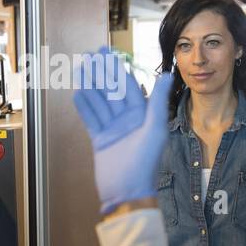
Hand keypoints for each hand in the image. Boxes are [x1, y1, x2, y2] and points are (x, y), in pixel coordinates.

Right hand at [72, 47, 173, 215]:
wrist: (127, 192)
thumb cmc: (146, 163)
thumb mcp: (155, 129)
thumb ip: (158, 101)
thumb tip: (168, 74)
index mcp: (143, 115)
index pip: (127, 86)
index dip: (116, 68)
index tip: (107, 53)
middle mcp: (128, 120)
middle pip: (111, 91)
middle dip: (100, 72)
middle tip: (90, 54)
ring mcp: (113, 129)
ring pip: (99, 102)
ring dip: (89, 85)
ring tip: (80, 68)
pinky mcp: (100, 140)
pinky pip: (91, 119)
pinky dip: (84, 107)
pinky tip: (77, 92)